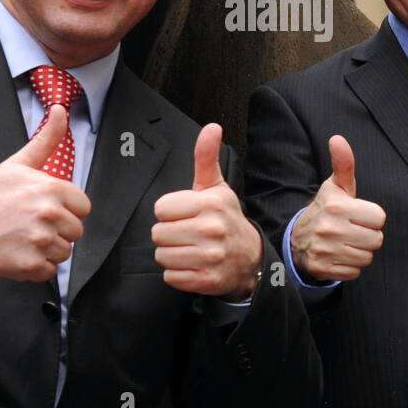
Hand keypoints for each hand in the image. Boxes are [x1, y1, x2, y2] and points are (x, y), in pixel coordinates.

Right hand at [0, 105, 91, 281]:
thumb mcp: (18, 163)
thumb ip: (46, 138)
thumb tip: (61, 110)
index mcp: (52, 189)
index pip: (83, 207)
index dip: (66, 208)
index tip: (46, 208)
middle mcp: (49, 215)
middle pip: (76, 231)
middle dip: (58, 230)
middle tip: (31, 224)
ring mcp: (40, 241)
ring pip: (65, 252)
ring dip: (48, 249)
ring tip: (24, 238)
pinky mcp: (31, 265)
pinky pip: (50, 270)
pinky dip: (36, 266)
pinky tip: (20, 252)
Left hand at [152, 123, 263, 300]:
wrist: (250, 257)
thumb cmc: (225, 218)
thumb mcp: (216, 187)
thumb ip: (206, 157)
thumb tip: (212, 127)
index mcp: (211, 203)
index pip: (160, 209)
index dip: (170, 212)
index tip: (186, 214)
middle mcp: (212, 229)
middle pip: (158, 233)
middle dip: (169, 234)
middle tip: (188, 233)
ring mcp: (210, 257)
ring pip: (162, 256)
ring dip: (172, 254)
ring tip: (190, 248)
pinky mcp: (207, 280)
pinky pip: (170, 277)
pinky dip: (178, 273)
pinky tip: (194, 264)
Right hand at [289, 136, 386, 282]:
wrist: (297, 237)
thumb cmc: (326, 208)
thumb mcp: (336, 186)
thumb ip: (343, 163)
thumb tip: (337, 139)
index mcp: (338, 206)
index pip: (379, 218)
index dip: (371, 216)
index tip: (358, 215)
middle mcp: (330, 228)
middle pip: (376, 239)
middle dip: (367, 235)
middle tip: (353, 229)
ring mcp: (326, 250)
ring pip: (366, 257)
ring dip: (360, 251)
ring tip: (346, 242)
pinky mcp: (323, 269)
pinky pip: (354, 272)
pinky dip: (350, 266)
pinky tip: (339, 255)